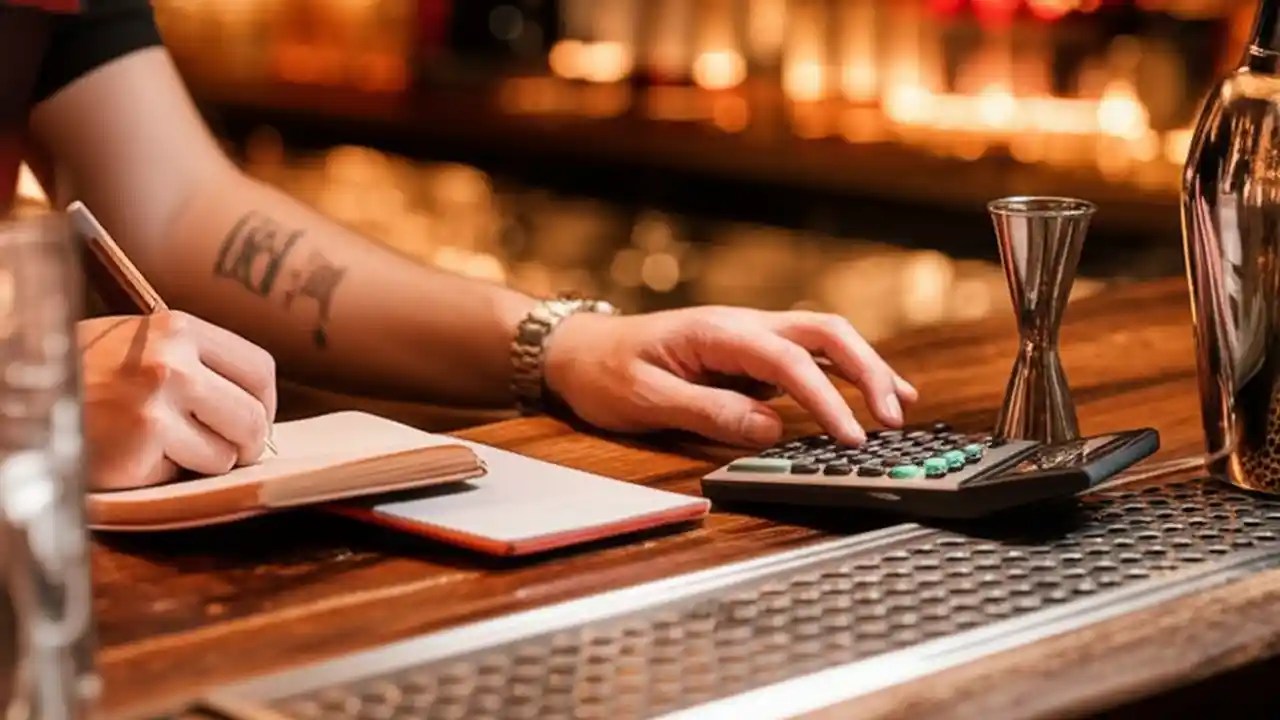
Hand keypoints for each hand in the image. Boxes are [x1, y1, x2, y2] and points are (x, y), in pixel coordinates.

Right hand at [79, 311, 276, 489]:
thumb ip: (195, 362)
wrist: (21, 395)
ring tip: (167, 448)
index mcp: (178, 328)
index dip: (263, 403)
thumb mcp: (140, 346)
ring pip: (228, 452)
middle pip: (254, 415)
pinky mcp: (141, 442)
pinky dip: (173, 475)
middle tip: (225, 451)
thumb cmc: (87, 377)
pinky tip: (139, 457)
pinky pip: (192, 473)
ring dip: (206, 461)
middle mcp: (171, 360)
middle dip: (246, 443)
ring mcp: (156, 401)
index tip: (251, 420)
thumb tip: (258, 405)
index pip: (259, 369)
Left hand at [544, 306, 916, 447]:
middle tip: (892, 416)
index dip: (825, 400)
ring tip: (900, 405)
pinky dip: (842, 376)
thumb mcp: (645, 400)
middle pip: (823, 333)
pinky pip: (807, 361)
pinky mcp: (751, 358)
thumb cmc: (605, 372)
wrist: (578, 351)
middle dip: (866, 370)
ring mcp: (750, 340)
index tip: (849, 437)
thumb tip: (769, 430)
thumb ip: (708, 412)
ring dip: (864, 368)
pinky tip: (868, 397)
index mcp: (719, 332)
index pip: (787, 361)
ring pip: (823, 342)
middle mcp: (744, 327)